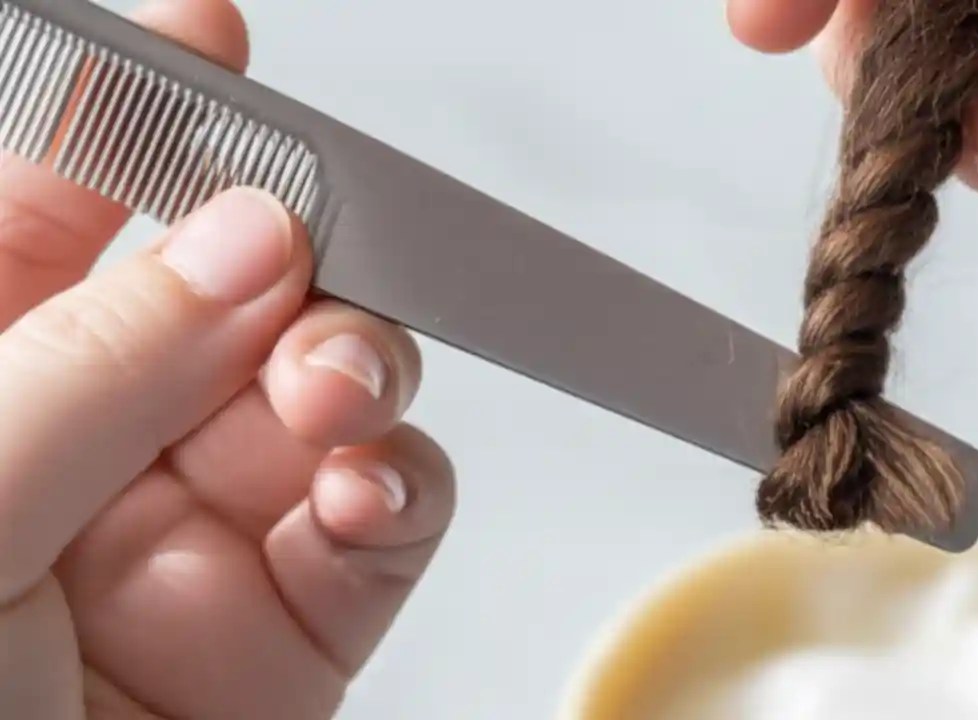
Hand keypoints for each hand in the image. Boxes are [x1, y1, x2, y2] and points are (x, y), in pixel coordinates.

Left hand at [0, 1, 454, 716]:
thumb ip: (88, 365)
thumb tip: (239, 236)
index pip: (52, 203)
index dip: (131, 115)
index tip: (207, 39)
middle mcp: (82, 441)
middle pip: (222, 286)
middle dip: (284, 255)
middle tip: (305, 251)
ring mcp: (195, 527)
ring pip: (323, 388)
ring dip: (353, 369)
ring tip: (329, 398)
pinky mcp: (293, 618)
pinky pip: (383, 517)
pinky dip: (397, 490)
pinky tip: (362, 495)